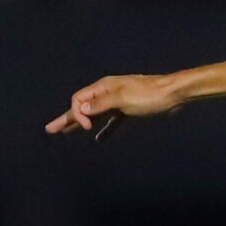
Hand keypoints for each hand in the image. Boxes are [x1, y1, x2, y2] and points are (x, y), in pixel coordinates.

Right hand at [47, 74, 184, 134]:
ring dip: (82, 124)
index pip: (79, 100)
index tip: (86, 127)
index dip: (77, 113)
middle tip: (51, 129)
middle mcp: (107, 93)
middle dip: (67, 118)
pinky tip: (98, 138)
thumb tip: (81, 108)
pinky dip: (104, 130)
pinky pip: (112, 122)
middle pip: (83, 107)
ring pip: (95, 115)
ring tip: (68, 133)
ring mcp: (118, 102)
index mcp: (103, 87)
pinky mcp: (129, 110)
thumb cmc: (149, 95)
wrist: (174, 94)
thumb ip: (101, 104)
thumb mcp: (123, 99)